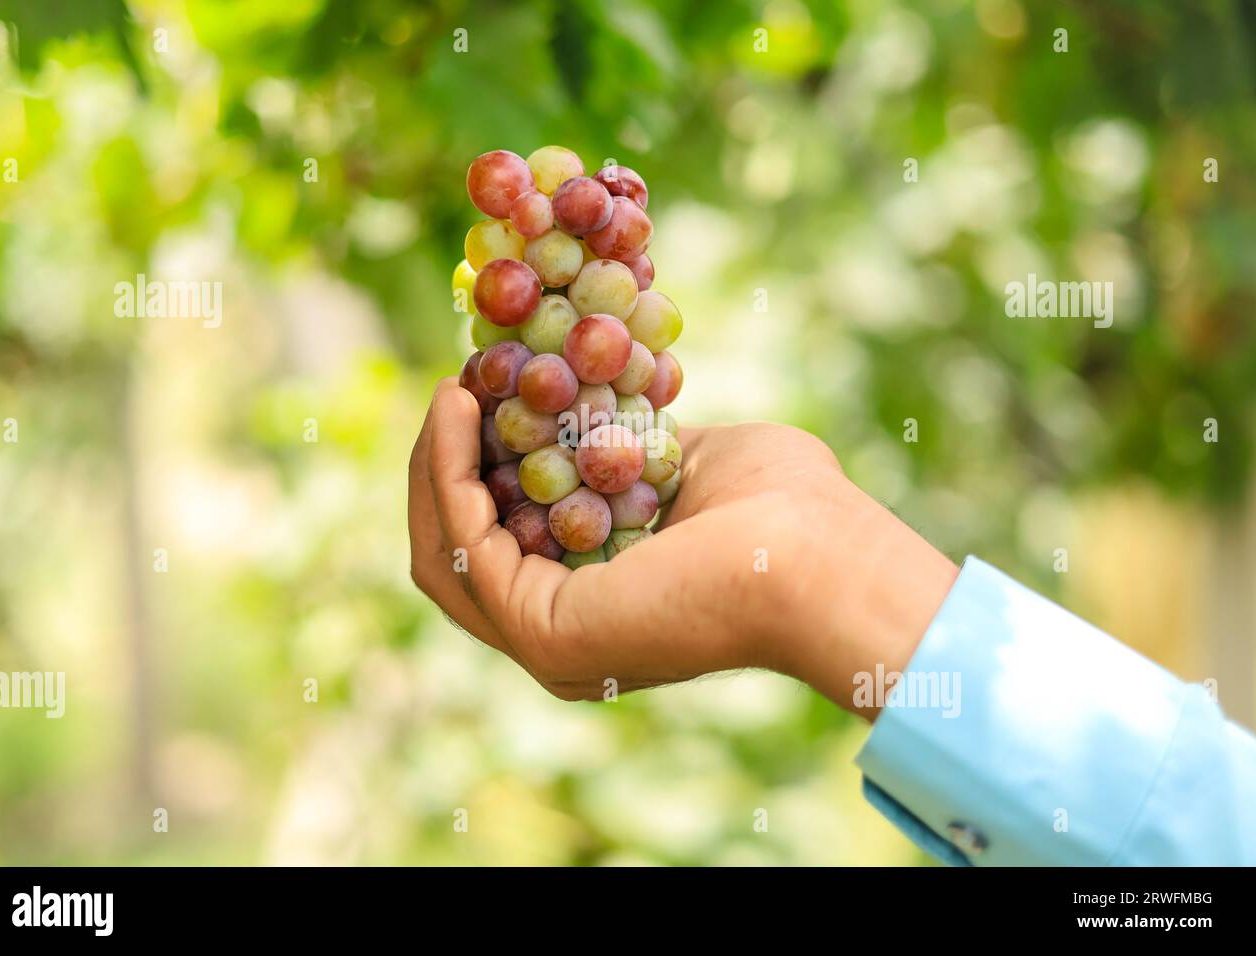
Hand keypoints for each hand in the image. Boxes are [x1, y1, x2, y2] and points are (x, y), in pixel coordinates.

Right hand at [409, 378, 957, 713]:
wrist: (821, 552)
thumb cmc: (785, 510)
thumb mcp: (689, 466)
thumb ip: (631, 453)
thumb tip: (594, 411)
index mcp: (598, 611)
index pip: (503, 550)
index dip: (477, 474)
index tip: (480, 397)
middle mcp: (561, 643)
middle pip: (458, 556)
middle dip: (441, 472)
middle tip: (452, 393)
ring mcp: (546, 648)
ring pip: (446, 554)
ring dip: (434, 466)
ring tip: (449, 392)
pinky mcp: (541, 632)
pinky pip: (465, 541)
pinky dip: (449, 469)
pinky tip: (459, 405)